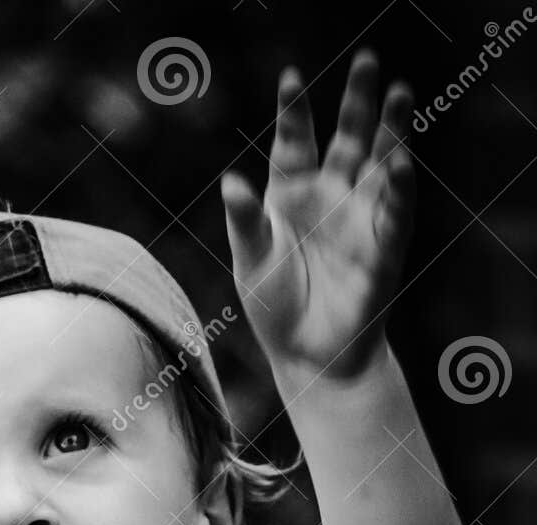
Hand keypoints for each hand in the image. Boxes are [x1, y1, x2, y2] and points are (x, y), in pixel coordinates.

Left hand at [221, 49, 414, 383]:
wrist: (306, 357)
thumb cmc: (274, 308)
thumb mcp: (251, 262)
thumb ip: (245, 221)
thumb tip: (231, 181)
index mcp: (292, 194)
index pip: (295, 142)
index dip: (295, 112)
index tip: (291, 78)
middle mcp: (331, 197)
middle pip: (349, 138)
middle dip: (358, 101)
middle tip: (368, 59)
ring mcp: (359, 219)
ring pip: (380, 164)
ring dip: (392, 131)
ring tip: (400, 93)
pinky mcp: (382, 247)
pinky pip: (394, 212)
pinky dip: (399, 188)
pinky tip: (401, 162)